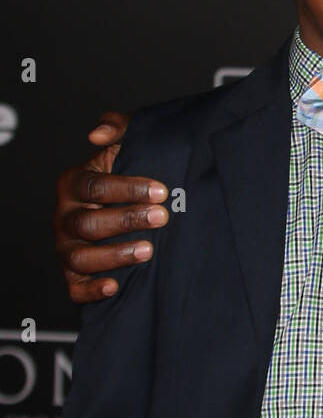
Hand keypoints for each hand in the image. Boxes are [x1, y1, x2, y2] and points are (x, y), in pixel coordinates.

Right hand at [53, 112, 167, 303]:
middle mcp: (66, 216)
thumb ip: (118, 128)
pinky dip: (92, 289)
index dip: (127, 188)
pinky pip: (75, 287)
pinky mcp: (74, 274)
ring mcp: (67, 246)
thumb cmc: (129, 172)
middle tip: (161, 217)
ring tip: (147, 250)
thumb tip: (99, 133)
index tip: (160, 191)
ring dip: (115, 255)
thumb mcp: (127, 144)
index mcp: (74, 183)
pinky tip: (114, 286)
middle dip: (127, 220)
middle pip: (89, 223)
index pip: (94, 186)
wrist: (136, 203)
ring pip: (81, 257)